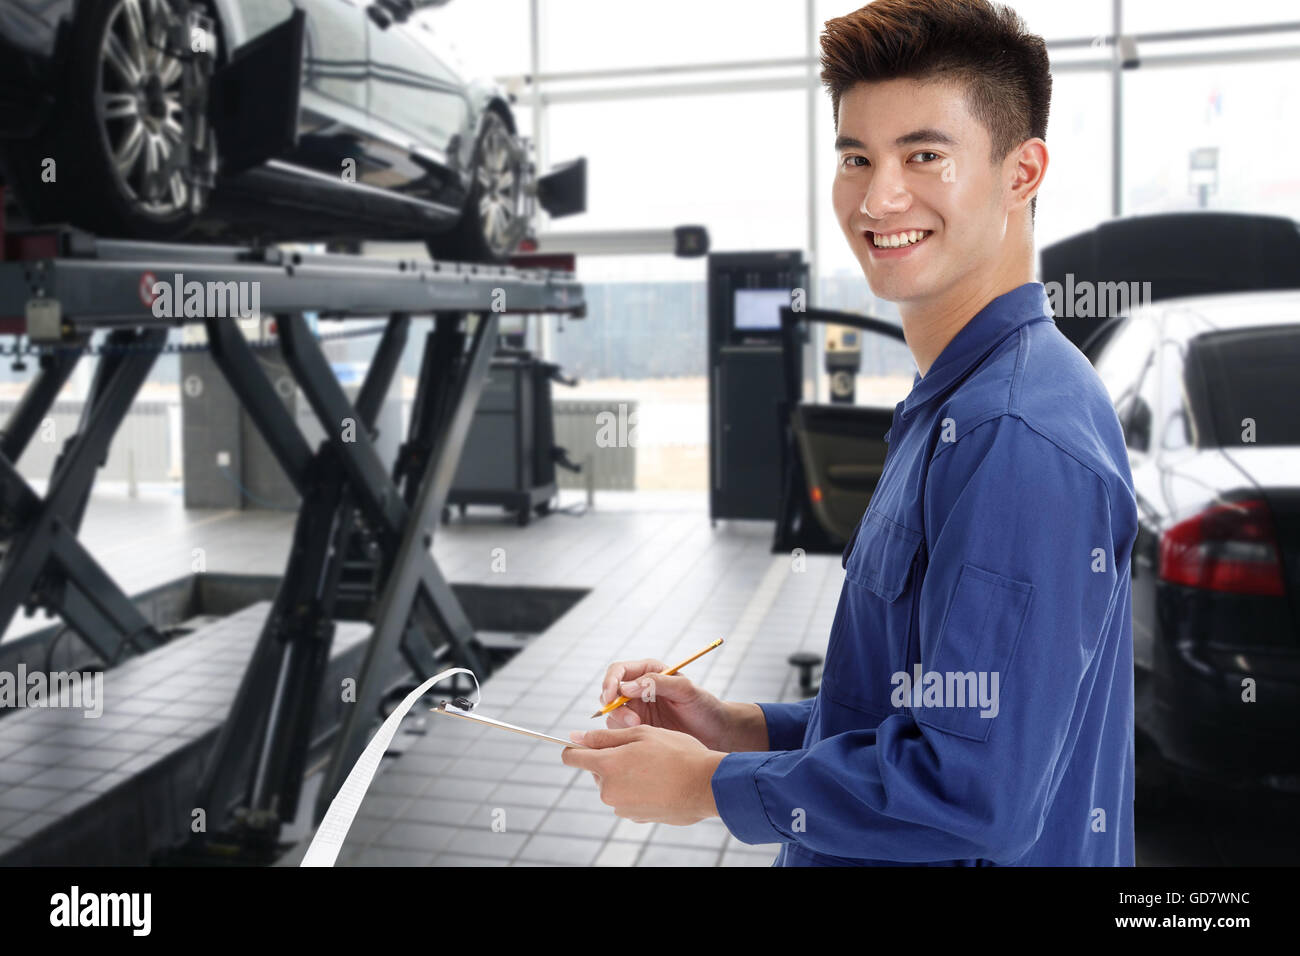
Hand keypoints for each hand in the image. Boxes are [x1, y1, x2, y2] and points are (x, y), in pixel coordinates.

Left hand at [561, 725, 725, 824]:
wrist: (706, 785)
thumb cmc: (677, 753)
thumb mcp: (641, 734)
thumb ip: (604, 737)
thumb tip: (575, 736)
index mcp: (606, 765)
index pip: (572, 756)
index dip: (576, 746)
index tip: (586, 742)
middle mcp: (608, 790)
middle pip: (596, 771)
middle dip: (611, 759)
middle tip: (640, 750)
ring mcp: (622, 808)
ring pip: (614, 785)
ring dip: (626, 775)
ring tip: (655, 767)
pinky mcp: (636, 818)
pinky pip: (628, 799)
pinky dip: (638, 790)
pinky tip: (659, 783)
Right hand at [595, 658, 766, 751]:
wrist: (716, 734)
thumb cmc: (705, 707)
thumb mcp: (685, 690)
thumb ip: (657, 683)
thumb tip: (626, 687)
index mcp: (649, 672)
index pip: (618, 671)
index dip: (610, 682)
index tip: (611, 697)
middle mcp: (639, 689)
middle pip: (609, 693)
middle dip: (615, 706)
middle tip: (634, 721)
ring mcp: (637, 710)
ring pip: (613, 713)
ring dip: (620, 721)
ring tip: (642, 729)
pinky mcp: (638, 729)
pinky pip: (620, 731)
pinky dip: (624, 735)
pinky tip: (643, 738)